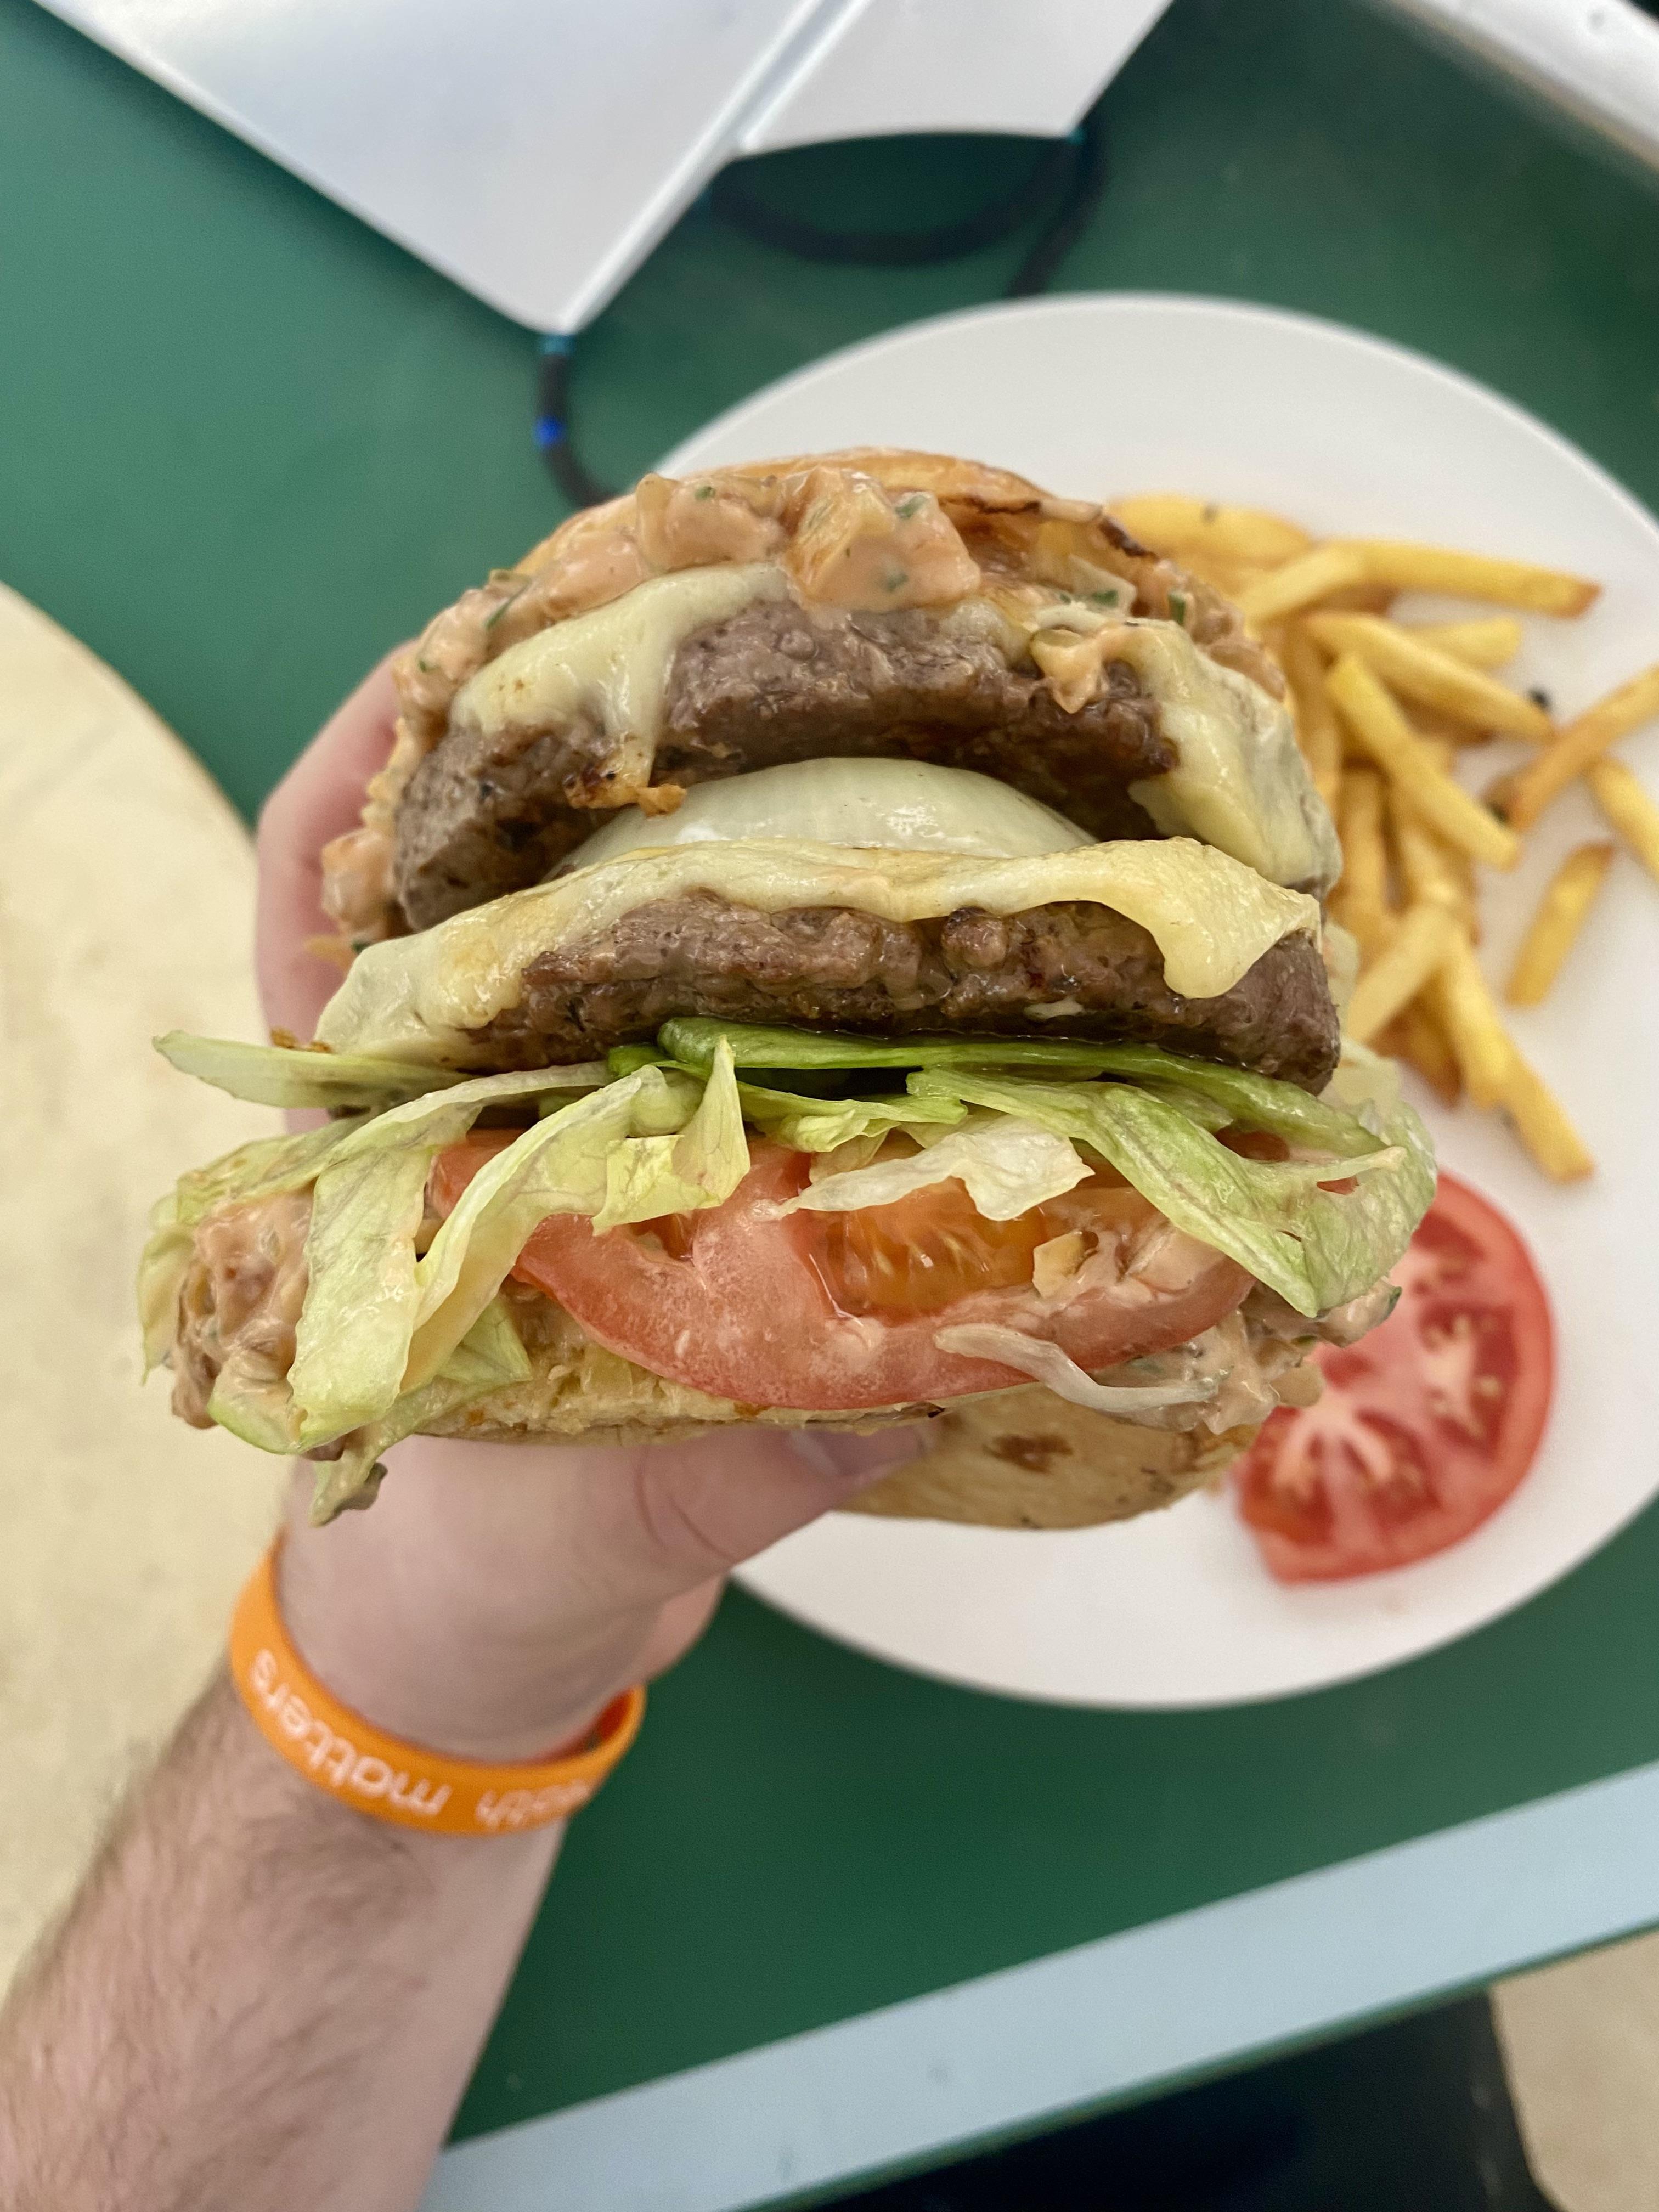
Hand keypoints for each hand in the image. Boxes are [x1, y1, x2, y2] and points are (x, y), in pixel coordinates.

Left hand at [257, 660, 925, 1760]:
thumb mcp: (597, 1525)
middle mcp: (462, 1118)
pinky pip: (717, 1064)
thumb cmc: (485, 1581)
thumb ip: (738, 1464)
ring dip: (685, 850)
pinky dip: (796, 996)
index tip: (460, 657)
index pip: (317, 902)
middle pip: (477, 888)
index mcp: (379, 1150)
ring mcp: (552, 1146)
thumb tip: (923, 1367)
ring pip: (595, 955)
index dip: (372, 762)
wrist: (494, 1652)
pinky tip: (899, 949)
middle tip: (702, 648)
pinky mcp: (646, 1201)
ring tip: (821, 740)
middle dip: (563, 760)